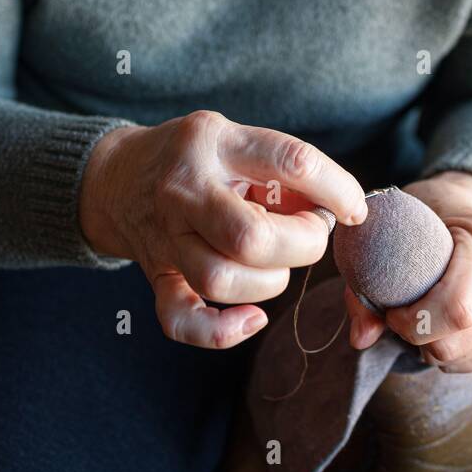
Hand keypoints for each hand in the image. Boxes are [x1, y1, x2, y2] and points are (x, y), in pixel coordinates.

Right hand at [79, 111, 366, 349]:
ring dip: (269, 283)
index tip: (354, 208)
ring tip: (277, 263)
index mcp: (217, 142)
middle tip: (311, 235)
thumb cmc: (194, 157)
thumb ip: (283, 171)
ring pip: (221, 280)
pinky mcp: (156, 276)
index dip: (337, 190)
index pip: (291, 161)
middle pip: (252, 237)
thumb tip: (339, 210)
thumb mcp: (235, 139)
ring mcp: (166, 236)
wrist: (116, 177)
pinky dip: (223, 332)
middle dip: (302, 245)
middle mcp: (186, 189)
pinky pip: (182, 320)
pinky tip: (252, 319)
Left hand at [344, 170, 471, 371]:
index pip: (457, 306)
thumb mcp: (397, 232)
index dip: (414, 320)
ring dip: (428, 347)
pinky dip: (443, 354)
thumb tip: (360, 338)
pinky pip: (469, 365)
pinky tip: (440, 325)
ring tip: (421, 315)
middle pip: (455, 340)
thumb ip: (372, 281)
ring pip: (460, 358)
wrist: (470, 223)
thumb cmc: (428, 223)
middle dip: (416, 337)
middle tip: (400, 315)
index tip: (390, 311)